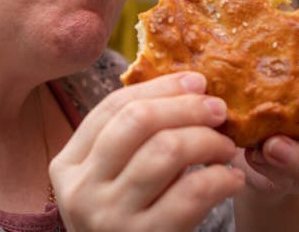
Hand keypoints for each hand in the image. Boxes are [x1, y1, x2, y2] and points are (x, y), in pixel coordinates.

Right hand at [50, 72, 244, 231]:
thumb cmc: (126, 222)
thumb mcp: (110, 181)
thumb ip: (131, 140)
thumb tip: (187, 87)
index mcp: (68, 165)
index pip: (112, 107)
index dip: (159, 88)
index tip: (196, 81)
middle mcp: (82, 189)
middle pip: (138, 120)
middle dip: (186, 106)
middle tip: (219, 109)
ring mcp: (110, 217)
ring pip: (167, 150)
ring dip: (207, 140)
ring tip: (226, 147)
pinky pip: (191, 193)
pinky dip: (219, 178)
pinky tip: (230, 178)